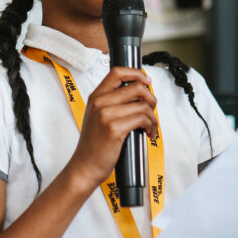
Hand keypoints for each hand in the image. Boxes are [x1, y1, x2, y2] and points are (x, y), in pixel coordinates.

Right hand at [67, 67, 157, 189]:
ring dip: (153, 117)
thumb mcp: (97, 117)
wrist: (85, 165)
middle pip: (136, 87)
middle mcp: (99, 103)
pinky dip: (150, 126)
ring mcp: (106, 115)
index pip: (117, 72)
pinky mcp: (114, 128)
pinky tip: (147, 133)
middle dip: (151, 98)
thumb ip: (112, 103)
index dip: (136, 73)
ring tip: (149, 127)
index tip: (146, 81)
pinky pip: (142, 119)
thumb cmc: (94, 144)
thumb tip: (139, 94)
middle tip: (151, 111)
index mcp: (95, 97)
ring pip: (143, 105)